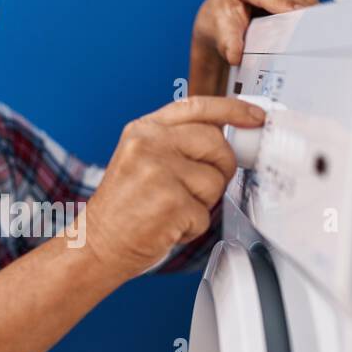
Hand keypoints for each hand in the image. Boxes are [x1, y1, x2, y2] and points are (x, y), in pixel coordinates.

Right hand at [81, 96, 264, 282]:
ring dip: (202, 203)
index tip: (254, 116)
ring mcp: (159, 173)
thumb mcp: (140, 160)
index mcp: (143, 131)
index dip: (232, 109)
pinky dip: (192, 227)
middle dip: (220, 168)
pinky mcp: (170, 203)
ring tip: (172, 209)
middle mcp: (148, 145)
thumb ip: (176, 143)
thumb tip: (222, 140)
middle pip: (216, 143)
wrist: (97, 245)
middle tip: (199, 187)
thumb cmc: (122, 209)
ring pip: (215, 181)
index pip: (196, 107)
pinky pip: (205, 214)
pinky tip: (168, 225)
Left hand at [189, 0, 318, 95]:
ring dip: (308, 9)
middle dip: (301, 8)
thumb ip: (230, 43)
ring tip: (320, 27)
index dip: (285, 3)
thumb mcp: (221, 35)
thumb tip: (236, 55)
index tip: (300, 14)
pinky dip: (308, 9)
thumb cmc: (220, 23)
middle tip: (316, 27)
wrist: (220, 19)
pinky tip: (315, 23)